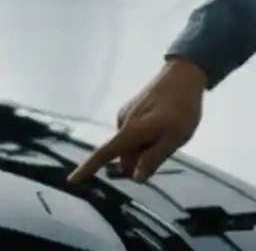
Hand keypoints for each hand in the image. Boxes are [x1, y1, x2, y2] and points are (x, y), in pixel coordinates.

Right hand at [66, 57, 206, 184]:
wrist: (184, 74)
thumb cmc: (182, 108)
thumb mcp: (175, 138)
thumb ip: (154, 158)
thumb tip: (136, 177)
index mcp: (131, 131)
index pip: (104, 154)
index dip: (88, 169)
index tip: (71, 181)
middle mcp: (123, 122)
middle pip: (124, 156)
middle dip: (141, 160)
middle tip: (167, 147)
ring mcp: (127, 114)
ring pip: (131, 145)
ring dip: (146, 147)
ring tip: (169, 132)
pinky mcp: (132, 109)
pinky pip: (134, 133)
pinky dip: (146, 137)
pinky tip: (164, 125)